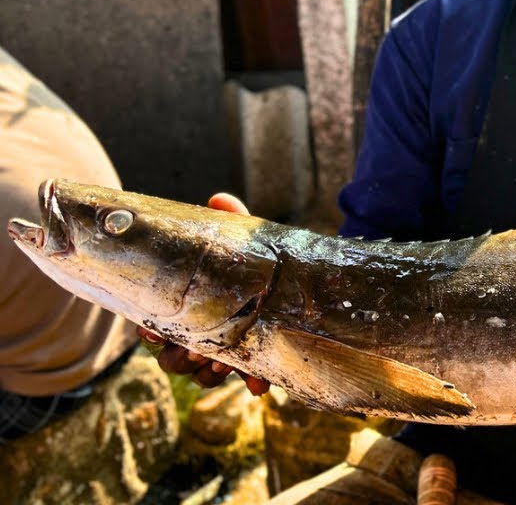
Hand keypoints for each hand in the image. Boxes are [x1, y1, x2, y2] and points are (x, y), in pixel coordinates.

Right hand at [138, 192, 270, 395]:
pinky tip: (259, 383)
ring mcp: (225, 349)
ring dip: (209, 373)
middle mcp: (198, 332)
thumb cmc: (253, 257)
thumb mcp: (240, 240)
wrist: (297, 276)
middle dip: (180, 357)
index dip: (150, 333)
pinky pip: (246, 380)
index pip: (153, 326)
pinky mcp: (254, 359)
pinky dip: (252, 382)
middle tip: (196, 348)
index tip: (156, 332)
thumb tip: (219, 200)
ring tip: (225, 364)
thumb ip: (229, 222)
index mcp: (185, 306)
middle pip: (171, 359)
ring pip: (201, 375)